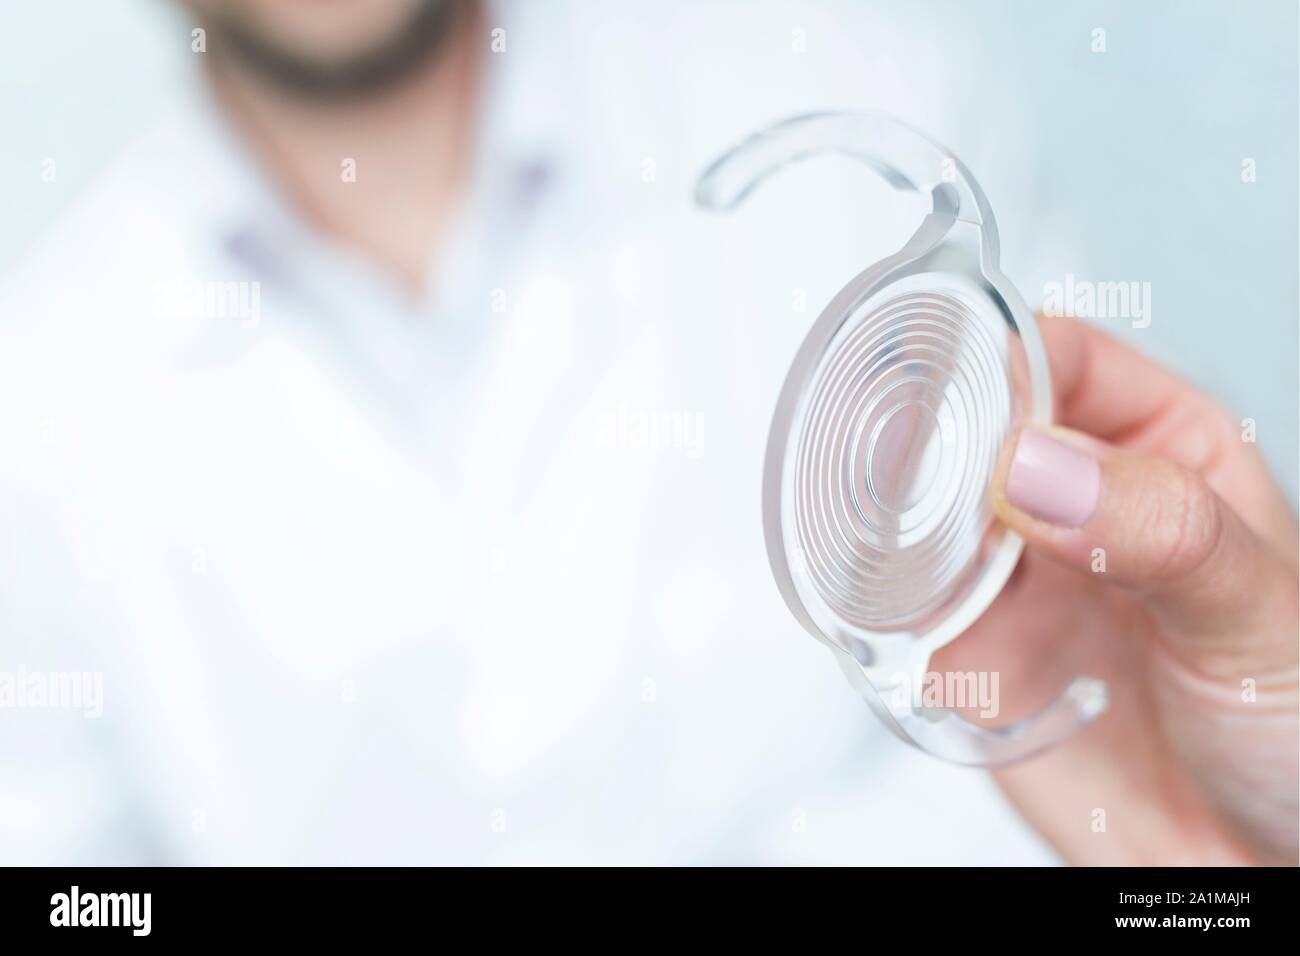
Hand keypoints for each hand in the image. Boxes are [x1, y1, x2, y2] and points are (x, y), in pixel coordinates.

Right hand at [934, 314, 1297, 864]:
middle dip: (929, 435)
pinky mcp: (966, 655)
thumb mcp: (1261, 612)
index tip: (963, 389)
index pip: (1062, 362)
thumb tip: (1041, 464)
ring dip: (892, 517)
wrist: (1256, 865)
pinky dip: (875, 598)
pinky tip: (883, 598)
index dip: (1004, 360)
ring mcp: (1013, 580)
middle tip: (911, 465)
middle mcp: (1072, 506)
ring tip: (888, 529)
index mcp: (1159, 452)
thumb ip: (1162, 530)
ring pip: (920, 515)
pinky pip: (898, 608)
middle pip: (972, 431)